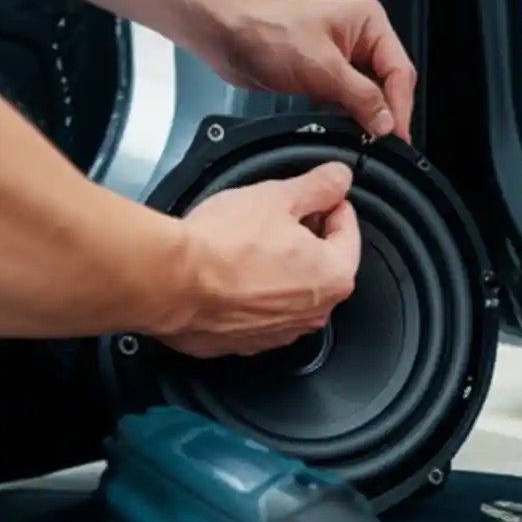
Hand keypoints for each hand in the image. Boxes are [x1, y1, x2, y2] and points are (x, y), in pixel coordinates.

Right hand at [157, 162, 361, 358]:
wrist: (172, 283)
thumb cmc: (223, 245)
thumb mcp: (277, 197)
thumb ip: (318, 186)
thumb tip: (338, 178)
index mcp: (334, 276)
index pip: (349, 233)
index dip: (333, 206)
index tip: (321, 195)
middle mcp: (314, 313)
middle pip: (322, 264)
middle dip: (306, 237)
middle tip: (278, 215)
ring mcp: (280, 333)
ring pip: (290, 290)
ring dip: (278, 266)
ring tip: (248, 242)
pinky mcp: (246, 343)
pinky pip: (259, 311)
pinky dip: (252, 292)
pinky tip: (231, 271)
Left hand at [207, 0, 417, 141]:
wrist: (230, 39)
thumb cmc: (268, 34)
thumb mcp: (322, 68)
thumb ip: (360, 97)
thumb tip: (386, 123)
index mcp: (369, 21)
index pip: (399, 69)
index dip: (400, 106)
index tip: (396, 136)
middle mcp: (361, 36)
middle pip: (389, 83)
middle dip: (386, 113)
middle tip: (384, 144)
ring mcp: (345, 56)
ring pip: (370, 94)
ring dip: (368, 116)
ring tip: (368, 142)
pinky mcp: (328, 74)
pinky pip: (349, 99)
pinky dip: (349, 116)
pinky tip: (348, 132)